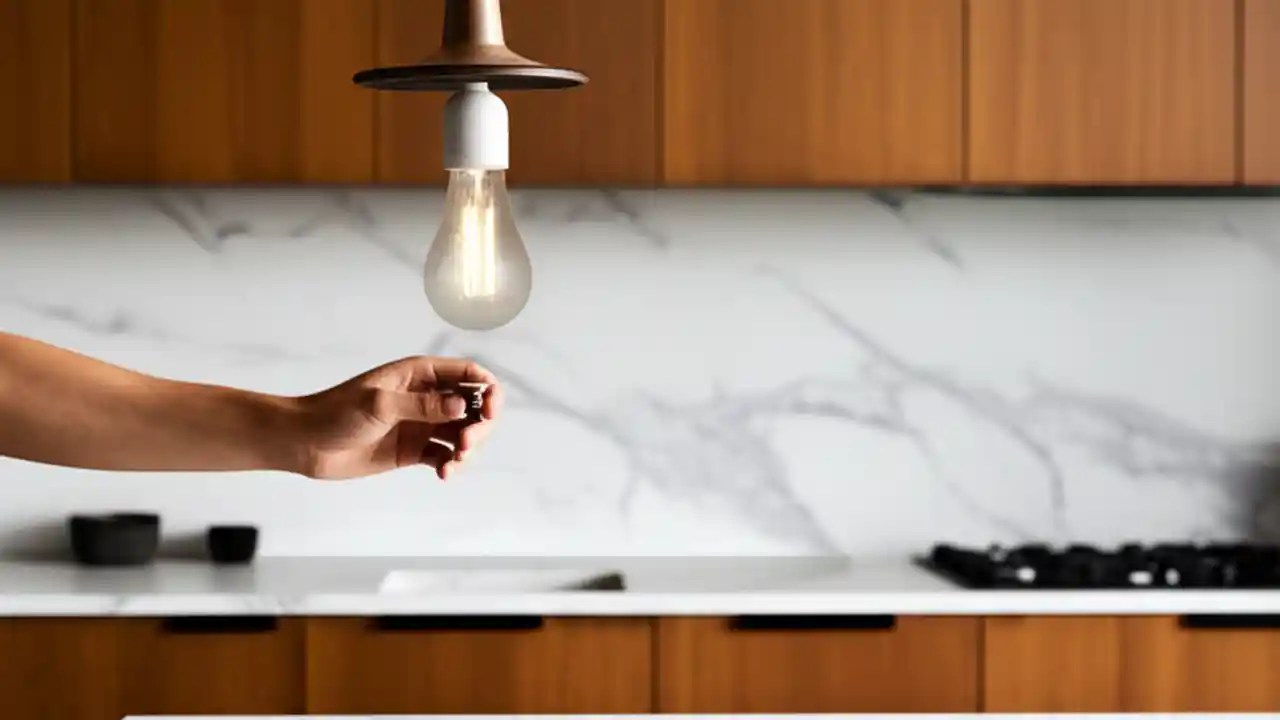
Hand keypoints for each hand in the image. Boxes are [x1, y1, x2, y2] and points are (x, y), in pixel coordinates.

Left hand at [293, 356, 501, 480]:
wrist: (305, 442)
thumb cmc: (335, 413)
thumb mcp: (379, 404)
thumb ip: (421, 406)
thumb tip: (462, 406)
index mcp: (419, 374)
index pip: (467, 373)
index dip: (487, 388)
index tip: (490, 409)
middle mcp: (426, 398)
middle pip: (473, 406)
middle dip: (480, 424)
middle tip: (466, 443)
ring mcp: (421, 425)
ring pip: (462, 433)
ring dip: (468, 448)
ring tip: (454, 462)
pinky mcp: (413, 451)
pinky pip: (445, 456)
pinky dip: (452, 465)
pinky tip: (445, 474)